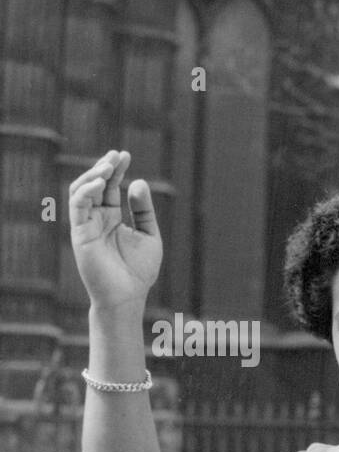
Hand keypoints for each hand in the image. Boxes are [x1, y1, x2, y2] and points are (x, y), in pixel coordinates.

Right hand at [68, 150, 161, 311]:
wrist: (128, 296)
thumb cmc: (139, 271)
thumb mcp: (149, 235)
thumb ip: (144, 210)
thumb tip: (138, 181)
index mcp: (111, 217)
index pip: (110, 187)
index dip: (116, 170)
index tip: (126, 155)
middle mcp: (96, 218)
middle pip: (94, 184)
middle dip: (104, 167)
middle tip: (117, 155)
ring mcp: (86, 225)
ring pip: (81, 191)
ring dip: (93, 175)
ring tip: (109, 165)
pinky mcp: (80, 233)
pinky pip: (78, 206)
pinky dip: (86, 191)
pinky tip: (99, 183)